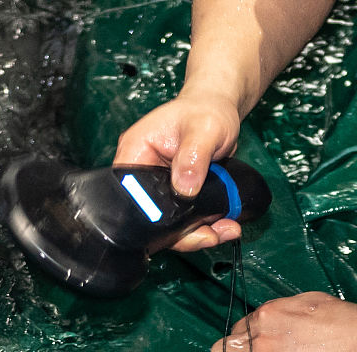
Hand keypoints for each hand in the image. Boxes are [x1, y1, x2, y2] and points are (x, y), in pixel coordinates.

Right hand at [114, 86, 242, 251]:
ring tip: (227, 230)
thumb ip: (193, 156)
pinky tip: (226, 225)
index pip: (130, 194)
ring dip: (199, 233)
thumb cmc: (207, 111)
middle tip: (211, 236)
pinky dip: (206, 226)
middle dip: (182, 233)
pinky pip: (186, 220)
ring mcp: (160, 188)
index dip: (150, 217)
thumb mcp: (204, 129)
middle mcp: (143, 173)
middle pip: (151, 217)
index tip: (179, 227)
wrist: (219, 111)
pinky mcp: (177, 197)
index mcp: (135, 152)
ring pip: (171, 224)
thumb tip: (185, 188)